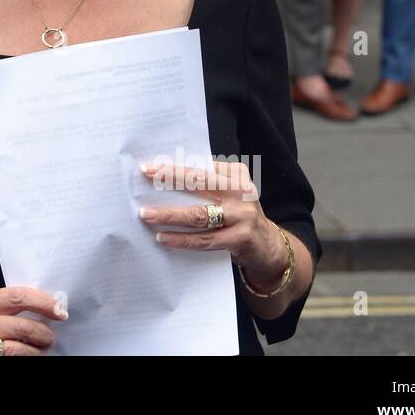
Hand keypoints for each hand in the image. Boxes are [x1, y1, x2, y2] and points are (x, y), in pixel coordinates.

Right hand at [0, 285, 65, 355]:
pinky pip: (10, 359)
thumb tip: (48, 307)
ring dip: (36, 351)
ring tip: (42, 349)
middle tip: (50, 337)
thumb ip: (10, 306)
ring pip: (17, 349)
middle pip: (21, 326)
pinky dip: (26, 358)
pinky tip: (31, 356)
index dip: (43, 303)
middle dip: (43, 333)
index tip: (60, 310)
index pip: (18, 297)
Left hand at [137, 160, 285, 284]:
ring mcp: (242, 215)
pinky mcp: (240, 238)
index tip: (149, 168)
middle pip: (200, 183)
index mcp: (237, 174)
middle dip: (169, 179)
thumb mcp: (229, 194)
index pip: (200, 168)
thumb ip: (207, 185)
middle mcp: (241, 191)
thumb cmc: (239, 215)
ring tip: (146, 214)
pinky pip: (204, 239)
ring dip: (169, 215)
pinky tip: (162, 237)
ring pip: (199, 214)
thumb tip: (165, 179)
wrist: (269, 247)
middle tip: (145, 178)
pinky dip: (181, 239)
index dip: (173, 168)